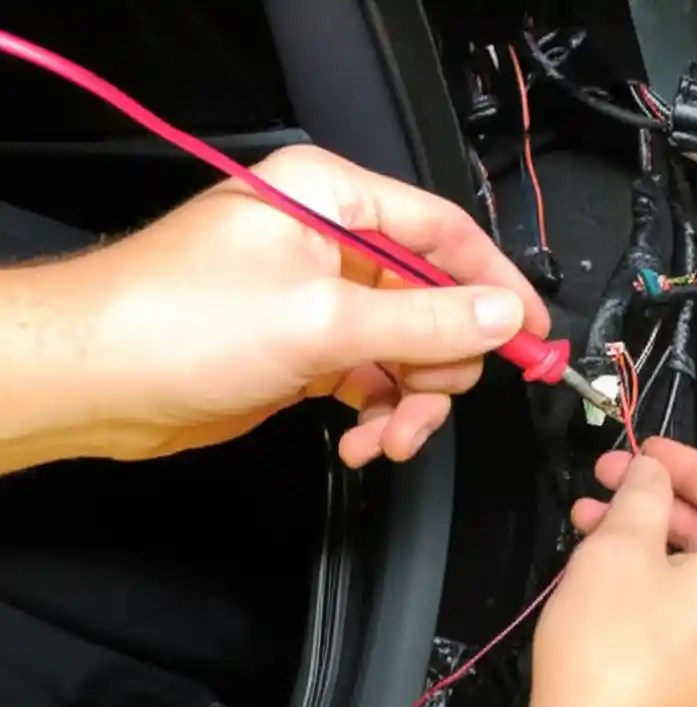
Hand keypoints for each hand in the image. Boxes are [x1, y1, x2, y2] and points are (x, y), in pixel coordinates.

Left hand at [53, 145, 548, 466]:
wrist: (90, 383)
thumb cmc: (178, 323)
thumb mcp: (323, 322)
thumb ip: (427, 322)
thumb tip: (506, 317)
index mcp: (334, 200)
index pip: (444, 233)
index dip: (497, 284)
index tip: (535, 335)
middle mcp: (330, 244)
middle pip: (435, 301)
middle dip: (441, 362)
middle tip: (429, 401)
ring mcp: (318, 300)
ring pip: (408, 351)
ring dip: (410, 401)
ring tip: (387, 441)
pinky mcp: (304, 350)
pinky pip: (373, 381)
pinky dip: (378, 416)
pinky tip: (361, 445)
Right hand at [531, 439, 696, 706]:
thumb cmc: (610, 659)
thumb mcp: (618, 550)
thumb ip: (642, 494)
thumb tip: (651, 471)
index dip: (687, 462)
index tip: (646, 449)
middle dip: (660, 504)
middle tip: (610, 483)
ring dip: (654, 544)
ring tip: (594, 526)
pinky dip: (668, 588)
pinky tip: (615, 577)